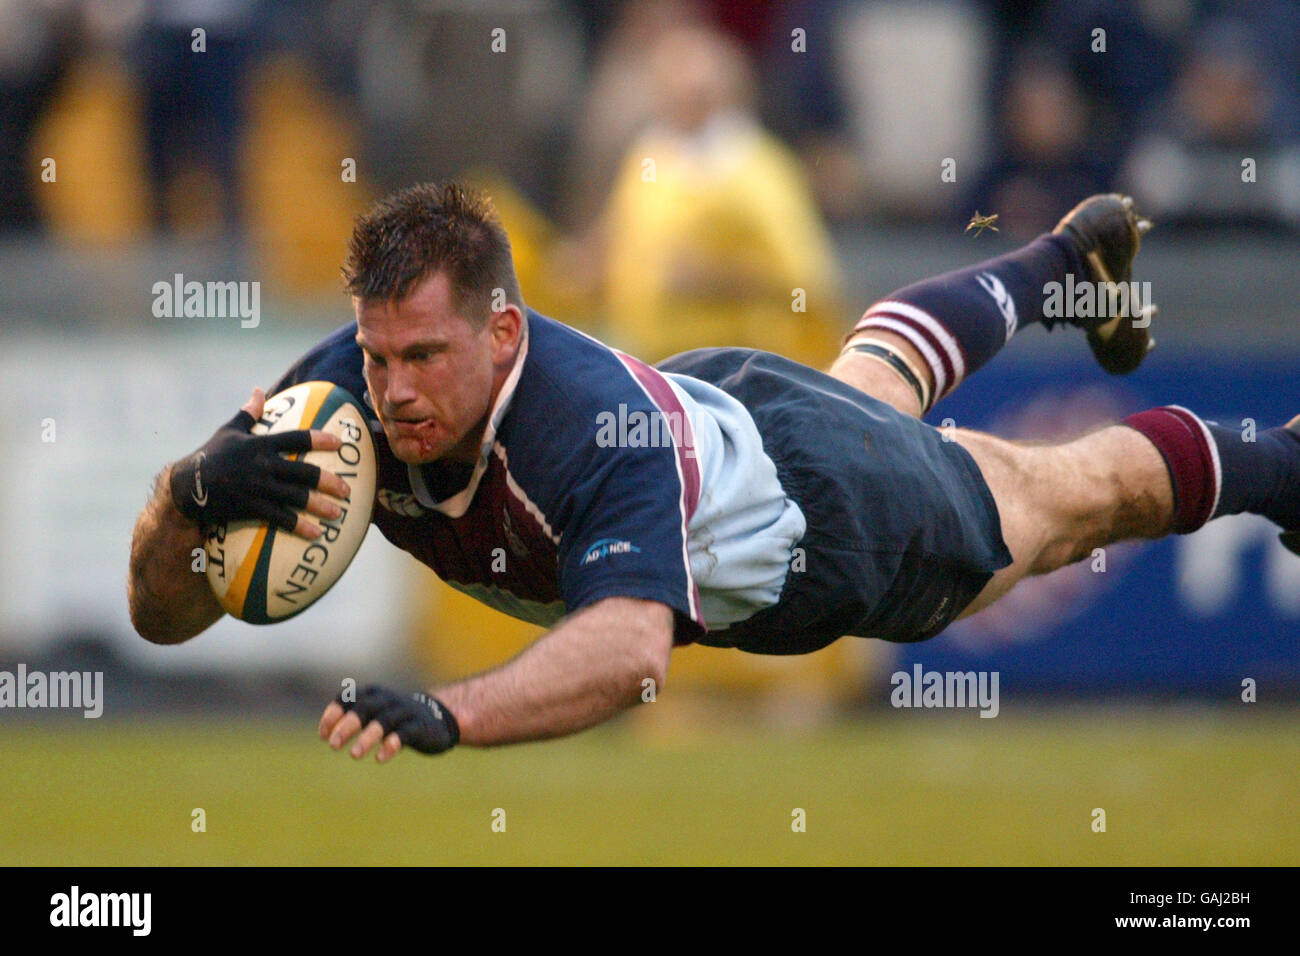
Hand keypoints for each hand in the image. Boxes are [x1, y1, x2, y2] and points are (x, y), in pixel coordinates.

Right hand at [169, 387, 350, 538]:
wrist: (187, 486)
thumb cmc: (210, 455)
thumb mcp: (229, 430)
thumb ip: (248, 413)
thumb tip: (258, 390)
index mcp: (260, 444)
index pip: (296, 438)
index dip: (319, 440)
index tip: (340, 443)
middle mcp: (263, 465)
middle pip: (304, 472)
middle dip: (329, 481)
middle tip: (348, 489)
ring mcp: (258, 487)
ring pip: (297, 497)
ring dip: (321, 506)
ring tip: (339, 513)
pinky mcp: (251, 507)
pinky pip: (281, 518)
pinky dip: (300, 526)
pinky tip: (316, 534)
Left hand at [319, 685, 459, 761]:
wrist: (437, 717)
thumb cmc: (395, 718)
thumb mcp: (373, 713)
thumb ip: (352, 718)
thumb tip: (325, 733)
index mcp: (373, 694)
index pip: (348, 698)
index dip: (333, 715)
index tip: (323, 735)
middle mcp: (388, 700)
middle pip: (365, 707)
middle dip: (347, 725)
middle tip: (332, 746)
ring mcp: (405, 712)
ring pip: (384, 721)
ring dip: (367, 738)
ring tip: (354, 755)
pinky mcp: (419, 727)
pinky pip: (405, 733)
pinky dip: (392, 744)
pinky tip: (380, 758)